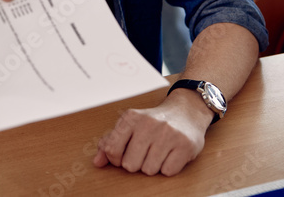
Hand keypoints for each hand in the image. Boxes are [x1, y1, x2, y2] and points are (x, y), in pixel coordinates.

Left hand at [92, 90, 211, 176]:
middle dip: (136, 163)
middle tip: (145, 151)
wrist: (186, 112)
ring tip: (158, 151)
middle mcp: (149, 124)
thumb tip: (97, 162)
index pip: (112, 150)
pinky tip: (170, 154)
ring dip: (153, 166)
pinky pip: (168, 171)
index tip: (124, 155)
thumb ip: (110, 143)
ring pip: (149, 170)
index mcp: (131, 118)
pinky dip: (168, 167)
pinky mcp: (185, 145)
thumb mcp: (130, 126)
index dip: (116, 159)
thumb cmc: (153, 122)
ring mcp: (168, 134)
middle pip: (130, 165)